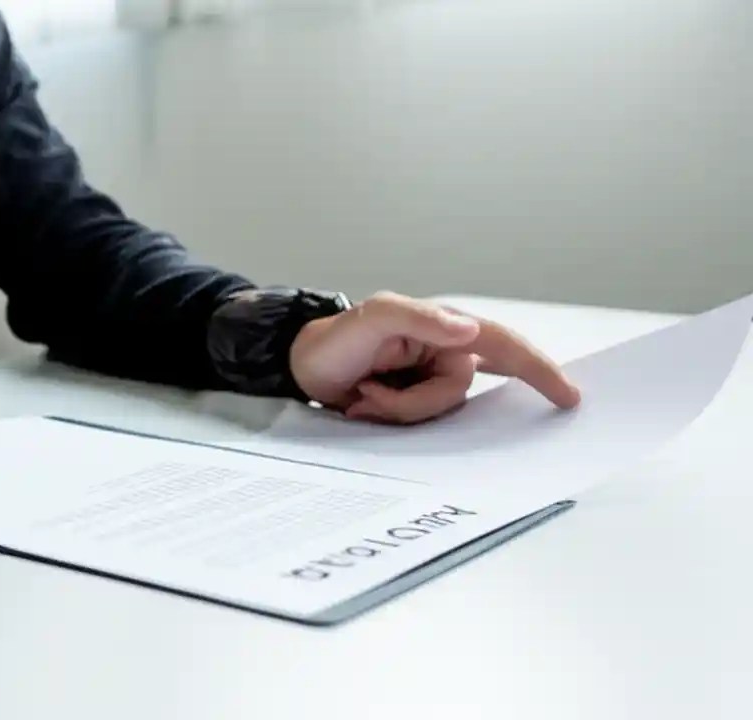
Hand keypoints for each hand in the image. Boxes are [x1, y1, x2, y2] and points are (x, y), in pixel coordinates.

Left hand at [288, 291, 580, 423]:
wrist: (299, 367)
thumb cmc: (335, 337)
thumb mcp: (371, 317)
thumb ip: (419, 318)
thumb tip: (469, 331)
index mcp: (445, 328)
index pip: (503, 346)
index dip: (539, 370)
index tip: (569, 397)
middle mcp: (445, 354)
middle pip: (459, 392)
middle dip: (414, 401)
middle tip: (369, 391)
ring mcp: (430, 383)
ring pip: (438, 414)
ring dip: (395, 409)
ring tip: (360, 394)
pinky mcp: (414, 407)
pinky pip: (420, 426)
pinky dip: (389, 417)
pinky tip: (362, 404)